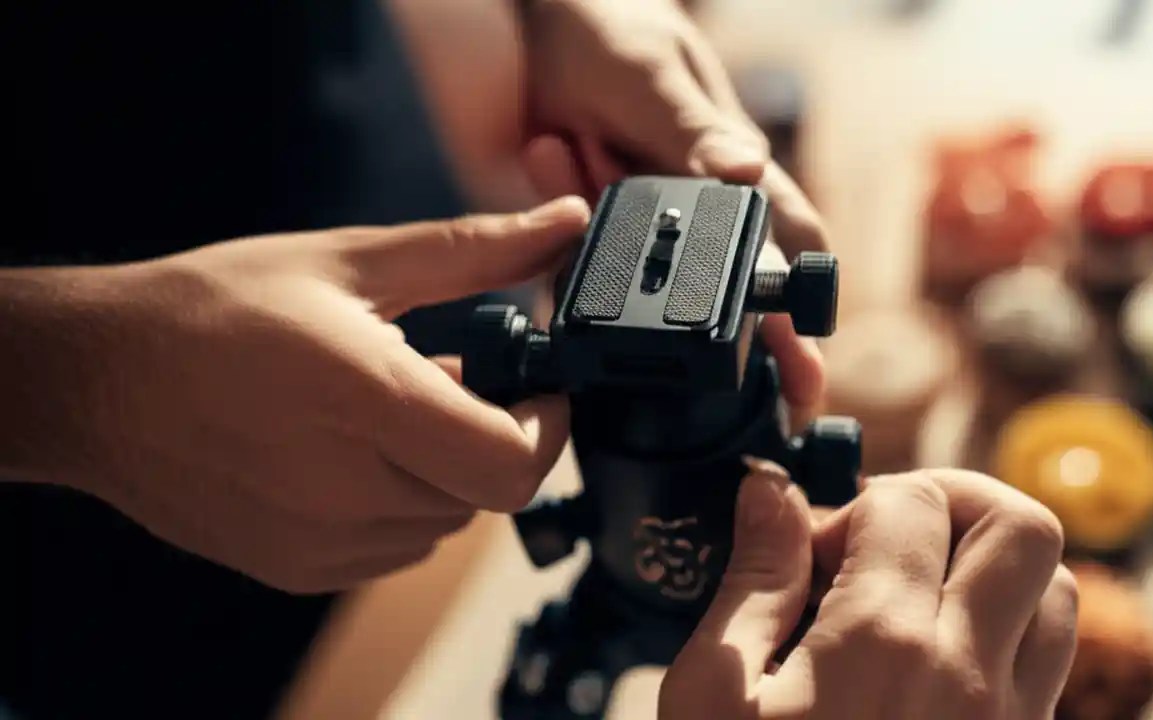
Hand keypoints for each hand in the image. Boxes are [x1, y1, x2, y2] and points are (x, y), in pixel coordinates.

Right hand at [0, 197, 590, 592]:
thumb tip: (562, 225)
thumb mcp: (350, 261)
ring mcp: (321, 539)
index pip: (512, 461)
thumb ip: (472, 252)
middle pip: (484, 490)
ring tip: (389, 411)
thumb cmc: (214, 310)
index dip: (548, 427)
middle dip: (493, 436)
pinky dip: (402, 504)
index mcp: (367, 401)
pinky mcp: (298, 567)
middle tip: (453, 382)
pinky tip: (355, 453)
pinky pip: (395, 548)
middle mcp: (348, 487)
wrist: (99, 380)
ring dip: (445, 470)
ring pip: (443, 523)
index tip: (541, 388)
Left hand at [517, 0, 828, 424]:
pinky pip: (570, 272)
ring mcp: (634, 229)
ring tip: (577, 158)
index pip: (783, 242)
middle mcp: (688, 210)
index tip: (811, 360)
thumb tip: (749, 170)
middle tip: (774, 410)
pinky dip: (555, 245)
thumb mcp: (652, 78)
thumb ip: (694, 131)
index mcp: (729, 169)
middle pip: (726, 296)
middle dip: (746, 353)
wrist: (523, 20)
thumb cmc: (610, 30)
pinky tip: (547, 148)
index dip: (801, 306)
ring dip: (608, 263)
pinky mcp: (577, 238)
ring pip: (638, 290)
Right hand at [660, 466, 1077, 718]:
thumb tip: (772, 489)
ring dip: (993, 566)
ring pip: (1058, 590)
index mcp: (881, 644)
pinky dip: (1010, 627)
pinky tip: (938, 651)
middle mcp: (966, 675)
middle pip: (1022, 526)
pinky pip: (1051, 662)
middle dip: (955, 502)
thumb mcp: (713, 693)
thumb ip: (752, 579)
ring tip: (920, 589)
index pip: (911, 505)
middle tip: (890, 532)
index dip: (855, 505)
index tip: (815, 549)